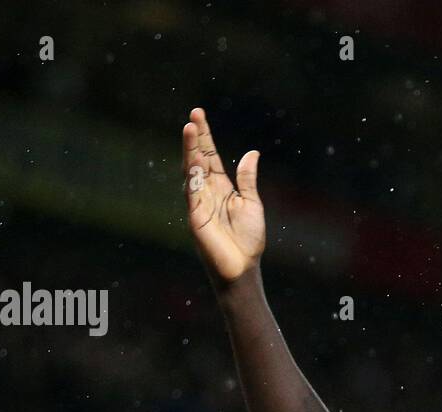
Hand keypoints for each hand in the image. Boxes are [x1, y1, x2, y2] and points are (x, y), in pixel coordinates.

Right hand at [182, 108, 264, 285]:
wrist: (243, 268)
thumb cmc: (247, 240)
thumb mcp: (251, 203)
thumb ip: (247, 179)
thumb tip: (252, 153)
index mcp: (220, 188)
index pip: (209, 156)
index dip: (204, 136)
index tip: (198, 115)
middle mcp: (206, 192)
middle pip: (198, 159)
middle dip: (195, 137)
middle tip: (193, 115)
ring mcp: (198, 204)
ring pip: (191, 172)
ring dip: (190, 151)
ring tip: (189, 129)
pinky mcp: (195, 217)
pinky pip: (192, 193)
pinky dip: (192, 176)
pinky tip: (194, 159)